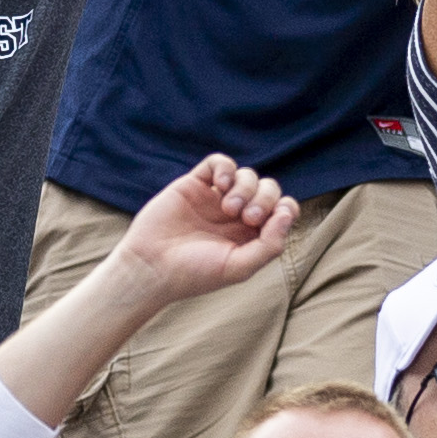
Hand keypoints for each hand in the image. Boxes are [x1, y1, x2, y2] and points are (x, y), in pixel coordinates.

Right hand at [105, 155, 296, 307]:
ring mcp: (215, 198)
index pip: (282, 209)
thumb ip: (269, 245)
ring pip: (247, 174)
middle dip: (265, 198)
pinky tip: (219, 185)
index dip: (285, 208)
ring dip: (246, 186)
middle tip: (246, 217)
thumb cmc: (193, 274)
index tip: (269, 221)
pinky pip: (219, 163)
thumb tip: (286, 213)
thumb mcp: (238, 268)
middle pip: (268, 188)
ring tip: (229, 208)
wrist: (150, 268)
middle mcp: (237, 214)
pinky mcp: (194, 184)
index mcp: (251, 234)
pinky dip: (226, 168)